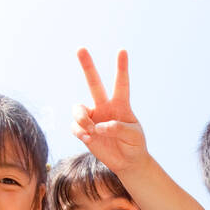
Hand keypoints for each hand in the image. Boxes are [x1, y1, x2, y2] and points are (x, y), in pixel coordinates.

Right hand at [72, 49, 149, 174]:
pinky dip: (79, 131)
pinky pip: (74, 126)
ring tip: (90, 130)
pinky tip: (89, 138)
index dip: (121, 67)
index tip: (122, 51)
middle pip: (94, 83)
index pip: (121, 83)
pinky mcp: (84, 130)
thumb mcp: (134, 136)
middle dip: (87, 66)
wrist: (127, 162)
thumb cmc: (134, 145)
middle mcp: (105, 107)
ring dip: (81, 118)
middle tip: (80, 48)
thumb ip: (119, 129)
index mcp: (121, 105)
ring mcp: (93, 117)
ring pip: (78, 108)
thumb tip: (99, 126)